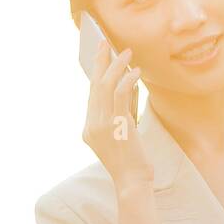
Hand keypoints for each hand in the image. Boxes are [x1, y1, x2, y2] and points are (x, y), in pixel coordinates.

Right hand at [83, 40, 151, 187]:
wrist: (132, 181)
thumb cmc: (131, 160)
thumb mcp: (122, 133)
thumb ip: (121, 110)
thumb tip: (128, 84)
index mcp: (88, 128)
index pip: (92, 94)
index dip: (96, 72)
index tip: (100, 55)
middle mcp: (91, 125)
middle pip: (94, 86)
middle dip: (99, 61)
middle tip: (104, 42)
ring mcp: (101, 125)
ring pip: (105, 86)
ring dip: (116, 65)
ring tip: (126, 52)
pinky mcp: (117, 125)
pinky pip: (120, 94)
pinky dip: (127, 79)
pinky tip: (135, 71)